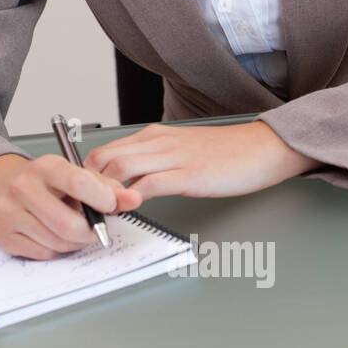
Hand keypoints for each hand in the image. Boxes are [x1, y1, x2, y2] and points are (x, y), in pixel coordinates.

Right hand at [0, 154, 142, 258]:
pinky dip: (54, 249)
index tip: (110, 205)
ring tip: (72, 229)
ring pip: (58, 243)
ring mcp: (8, 212)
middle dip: (90, 232)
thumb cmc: (44, 183)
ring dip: (74, 242)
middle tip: (95, 229)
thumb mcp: (74, 175)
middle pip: (69, 225)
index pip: (79, 183)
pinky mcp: (2, 235)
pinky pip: (43, 253)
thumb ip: (107, 187)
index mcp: (45, 167)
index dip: (103, 199)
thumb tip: (132, 200)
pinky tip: (51, 234)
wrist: (2, 187)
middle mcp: (22, 187)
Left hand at [84, 120, 318, 201]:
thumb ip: (152, 162)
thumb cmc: (224, 153)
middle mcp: (157, 141)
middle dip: (88, 186)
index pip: (104, 151)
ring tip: (103, 212)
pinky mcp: (189, 174)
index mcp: (152, 135)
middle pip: (103, 158)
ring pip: (120, 168)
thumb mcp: (179, 151)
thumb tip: (126, 184)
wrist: (262, 147)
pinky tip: (128, 210)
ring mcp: (172, 156)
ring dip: (105, 193)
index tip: (85, 197)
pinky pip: (149, 184)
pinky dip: (132, 199)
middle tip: (87, 209)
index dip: (88, 176)